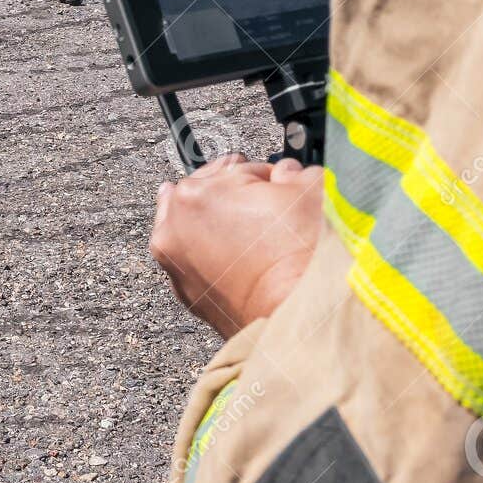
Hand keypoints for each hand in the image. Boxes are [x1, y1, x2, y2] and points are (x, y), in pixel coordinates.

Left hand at [151, 155, 324, 338]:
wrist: (297, 312)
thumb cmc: (300, 256)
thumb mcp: (308, 189)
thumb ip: (291, 171)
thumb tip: (287, 174)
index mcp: (196, 193)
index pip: (234, 169)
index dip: (259, 175)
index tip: (273, 183)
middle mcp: (173, 227)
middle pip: (205, 198)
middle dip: (232, 198)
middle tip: (260, 205)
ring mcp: (175, 263)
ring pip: (192, 230)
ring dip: (212, 224)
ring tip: (238, 227)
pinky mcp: (185, 293)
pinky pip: (197, 263)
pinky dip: (210, 258)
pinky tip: (230, 256)